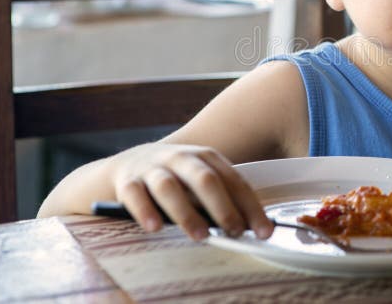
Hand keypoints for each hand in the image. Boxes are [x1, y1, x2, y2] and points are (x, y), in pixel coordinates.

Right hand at [109, 143, 273, 240]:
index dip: (251, 207)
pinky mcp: (126, 182)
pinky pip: (135, 195)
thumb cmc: (175, 177)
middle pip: (205, 180)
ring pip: (170, 187)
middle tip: (235, 232)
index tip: (264, 231)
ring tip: (201, 235)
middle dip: (223, 207)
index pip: (234, 181)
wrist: (127, 164)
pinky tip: (155, 228)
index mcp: (205, 157)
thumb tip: (251, 228)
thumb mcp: (200, 179)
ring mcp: (152, 168)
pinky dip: (145, 211)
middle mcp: (180, 158)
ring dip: (187, 213)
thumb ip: (222, 198)